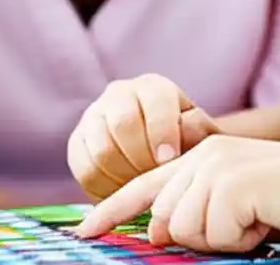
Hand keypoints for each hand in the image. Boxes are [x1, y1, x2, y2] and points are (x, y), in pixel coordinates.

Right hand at [68, 75, 219, 201]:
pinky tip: (123, 192)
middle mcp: (119, 94)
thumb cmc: (188, 144)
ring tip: (142, 188)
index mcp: (153, 87)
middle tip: (155, 180)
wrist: (162, 156)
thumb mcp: (202, 135)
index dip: (162, 133)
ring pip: (102, 150)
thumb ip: (200, 130)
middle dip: (142, 159)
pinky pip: (85, 170)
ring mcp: (94, 116)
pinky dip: (105, 187)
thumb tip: (185, 130)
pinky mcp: (77, 143)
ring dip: (124, 177)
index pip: (154, 101)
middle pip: (123, 124)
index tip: (169, 160)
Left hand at [75, 135, 279, 251]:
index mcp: (197, 156)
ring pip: (184, 230)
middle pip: (165, 220)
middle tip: (240, 224)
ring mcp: (212, 169)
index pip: (143, 186)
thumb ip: (194, 210)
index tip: (84, 230)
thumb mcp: (233, 200)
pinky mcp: (229, 185)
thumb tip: (155, 232)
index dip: (111, 211)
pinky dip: (240, 239)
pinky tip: (262, 220)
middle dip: (200, 236)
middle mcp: (199, 158)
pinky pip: (214, 235)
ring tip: (253, 219)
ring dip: (221, 238)